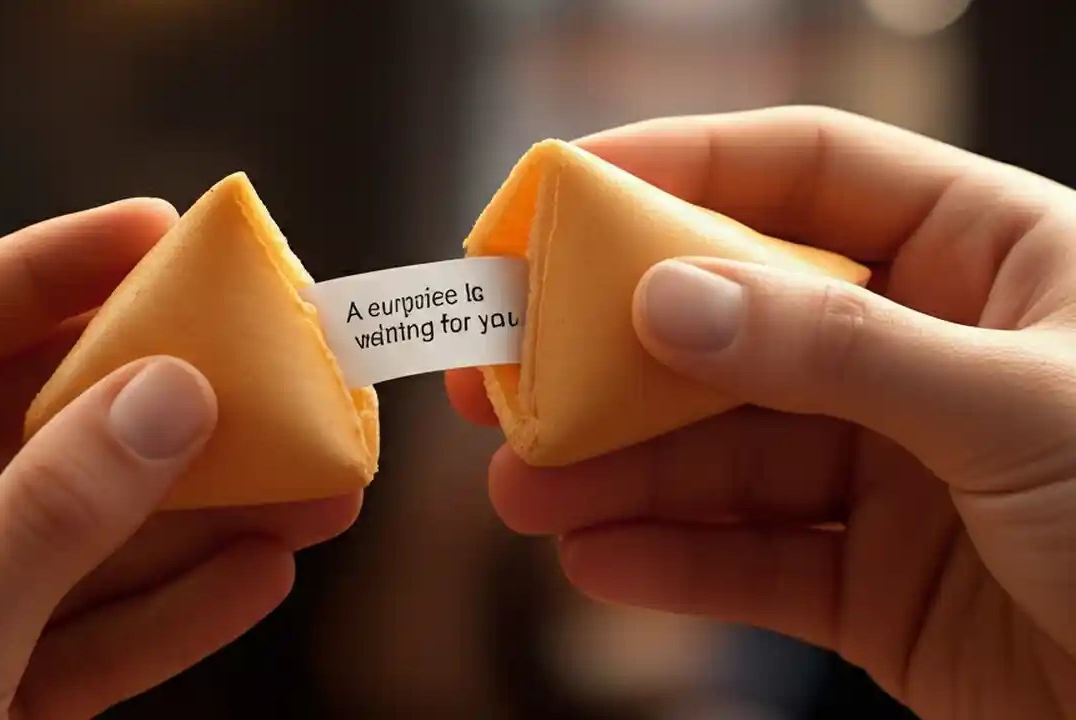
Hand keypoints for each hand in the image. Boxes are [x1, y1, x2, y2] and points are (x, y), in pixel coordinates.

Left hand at [0, 199, 359, 718]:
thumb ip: (48, 521)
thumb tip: (167, 399)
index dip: (46, 271)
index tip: (154, 233)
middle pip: (34, 424)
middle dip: (158, 402)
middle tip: (264, 360)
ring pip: (88, 531)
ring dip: (204, 511)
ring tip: (314, 479)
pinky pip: (99, 629)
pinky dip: (182, 609)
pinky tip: (266, 570)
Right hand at [447, 106, 1075, 718]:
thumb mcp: (1016, 406)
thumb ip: (836, 349)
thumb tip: (666, 299)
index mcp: (985, 256)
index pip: (804, 172)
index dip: (676, 167)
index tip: (559, 192)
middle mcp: (922, 351)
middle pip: (732, 321)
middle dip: (611, 352)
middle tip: (502, 371)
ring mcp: (891, 468)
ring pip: (724, 453)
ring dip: (618, 473)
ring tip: (523, 493)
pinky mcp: (873, 580)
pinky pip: (755, 560)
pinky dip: (675, 564)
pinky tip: (600, 562)